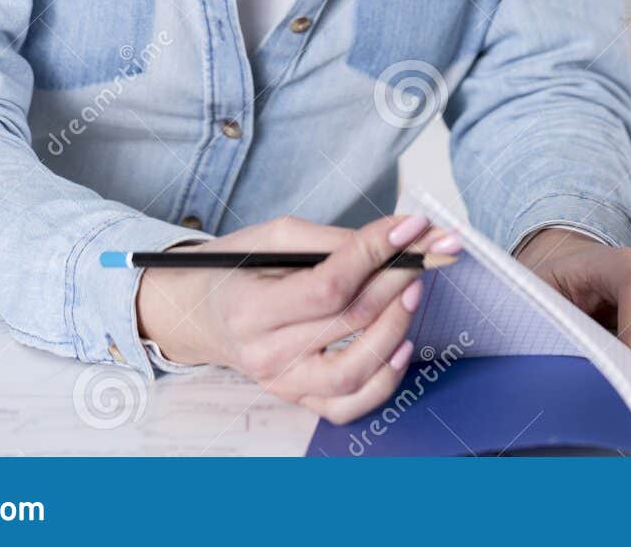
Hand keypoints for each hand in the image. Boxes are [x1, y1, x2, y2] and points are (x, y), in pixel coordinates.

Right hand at [135, 212, 459, 423]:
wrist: (200, 313)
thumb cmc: (238, 268)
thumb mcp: (275, 237)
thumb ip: (335, 241)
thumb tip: (399, 238)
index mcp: (250, 309)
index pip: (329, 286)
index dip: (376, 253)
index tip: (413, 226)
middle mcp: (265, 355)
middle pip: (350, 320)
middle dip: (400, 277)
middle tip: (430, 248)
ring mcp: (283, 383)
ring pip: (356, 370)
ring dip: (398, 326)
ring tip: (413, 290)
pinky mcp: (299, 398)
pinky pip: (350, 404)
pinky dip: (385, 379)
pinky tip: (401, 344)